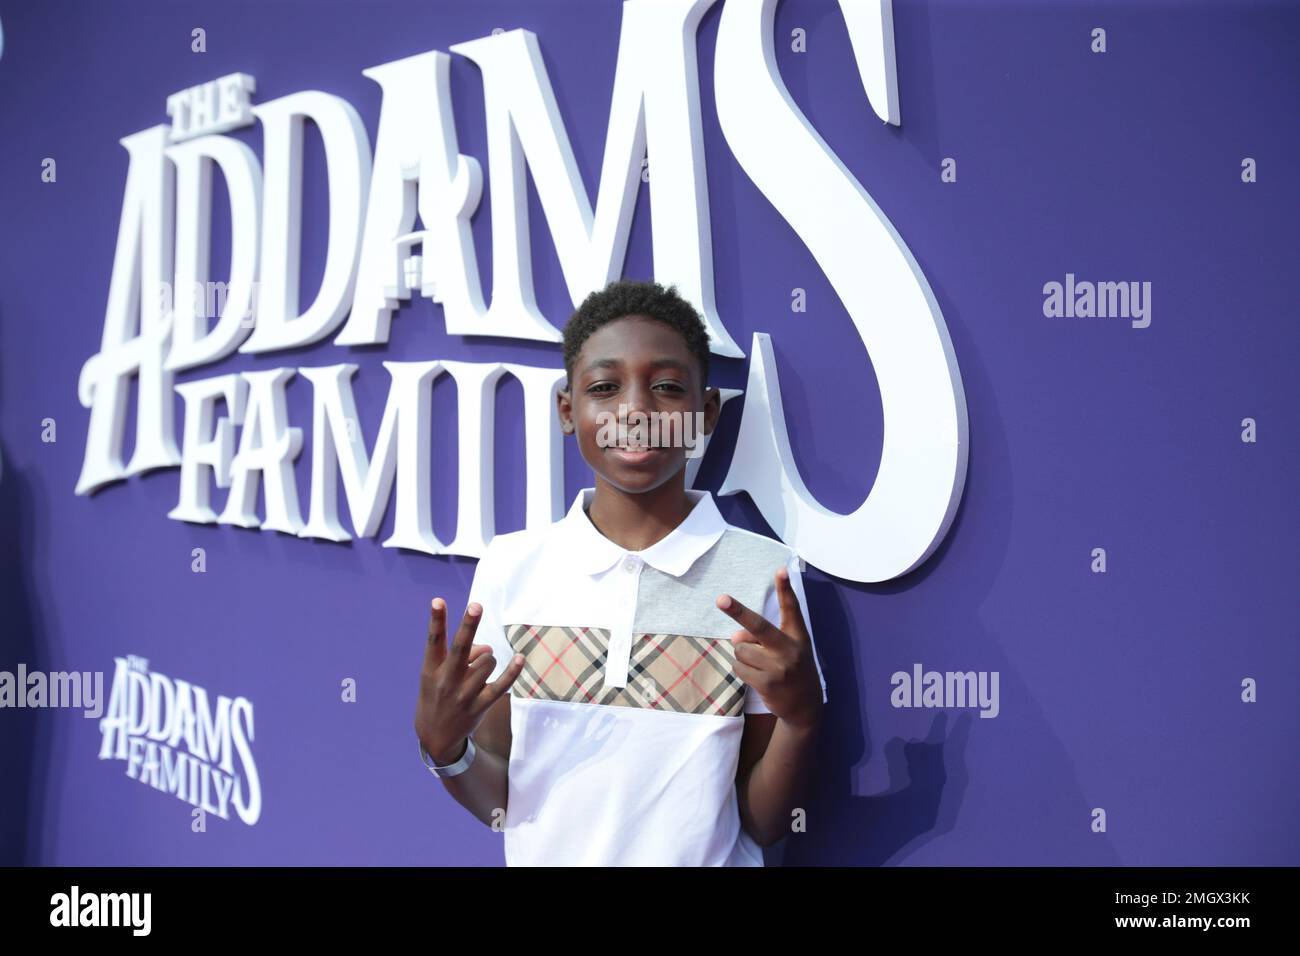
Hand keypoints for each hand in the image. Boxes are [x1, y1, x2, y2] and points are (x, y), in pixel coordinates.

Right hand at [414, 597, 523, 763]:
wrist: (435, 737)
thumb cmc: (438, 695)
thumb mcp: (438, 675)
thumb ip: (461, 655)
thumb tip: (489, 647)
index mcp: (431, 669)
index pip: (433, 640)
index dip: (436, 620)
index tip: (438, 600)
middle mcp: (446, 680)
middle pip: (460, 648)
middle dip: (468, 626)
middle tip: (476, 605)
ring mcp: (463, 694)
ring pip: (487, 661)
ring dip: (488, 659)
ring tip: (477, 671)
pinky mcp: (479, 706)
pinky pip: (500, 685)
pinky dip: (512, 671)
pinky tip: (520, 658)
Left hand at [717, 566, 822, 729]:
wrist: (805, 706)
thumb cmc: (792, 668)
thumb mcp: (787, 649)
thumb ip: (762, 637)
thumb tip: (735, 636)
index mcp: (798, 636)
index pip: (791, 608)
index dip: (785, 589)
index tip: (781, 570)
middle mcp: (789, 649)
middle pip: (758, 626)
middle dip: (738, 611)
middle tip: (721, 599)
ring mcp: (777, 668)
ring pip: (741, 648)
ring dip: (743, 654)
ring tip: (759, 664)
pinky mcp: (766, 683)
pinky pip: (738, 667)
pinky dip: (741, 668)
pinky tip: (757, 676)